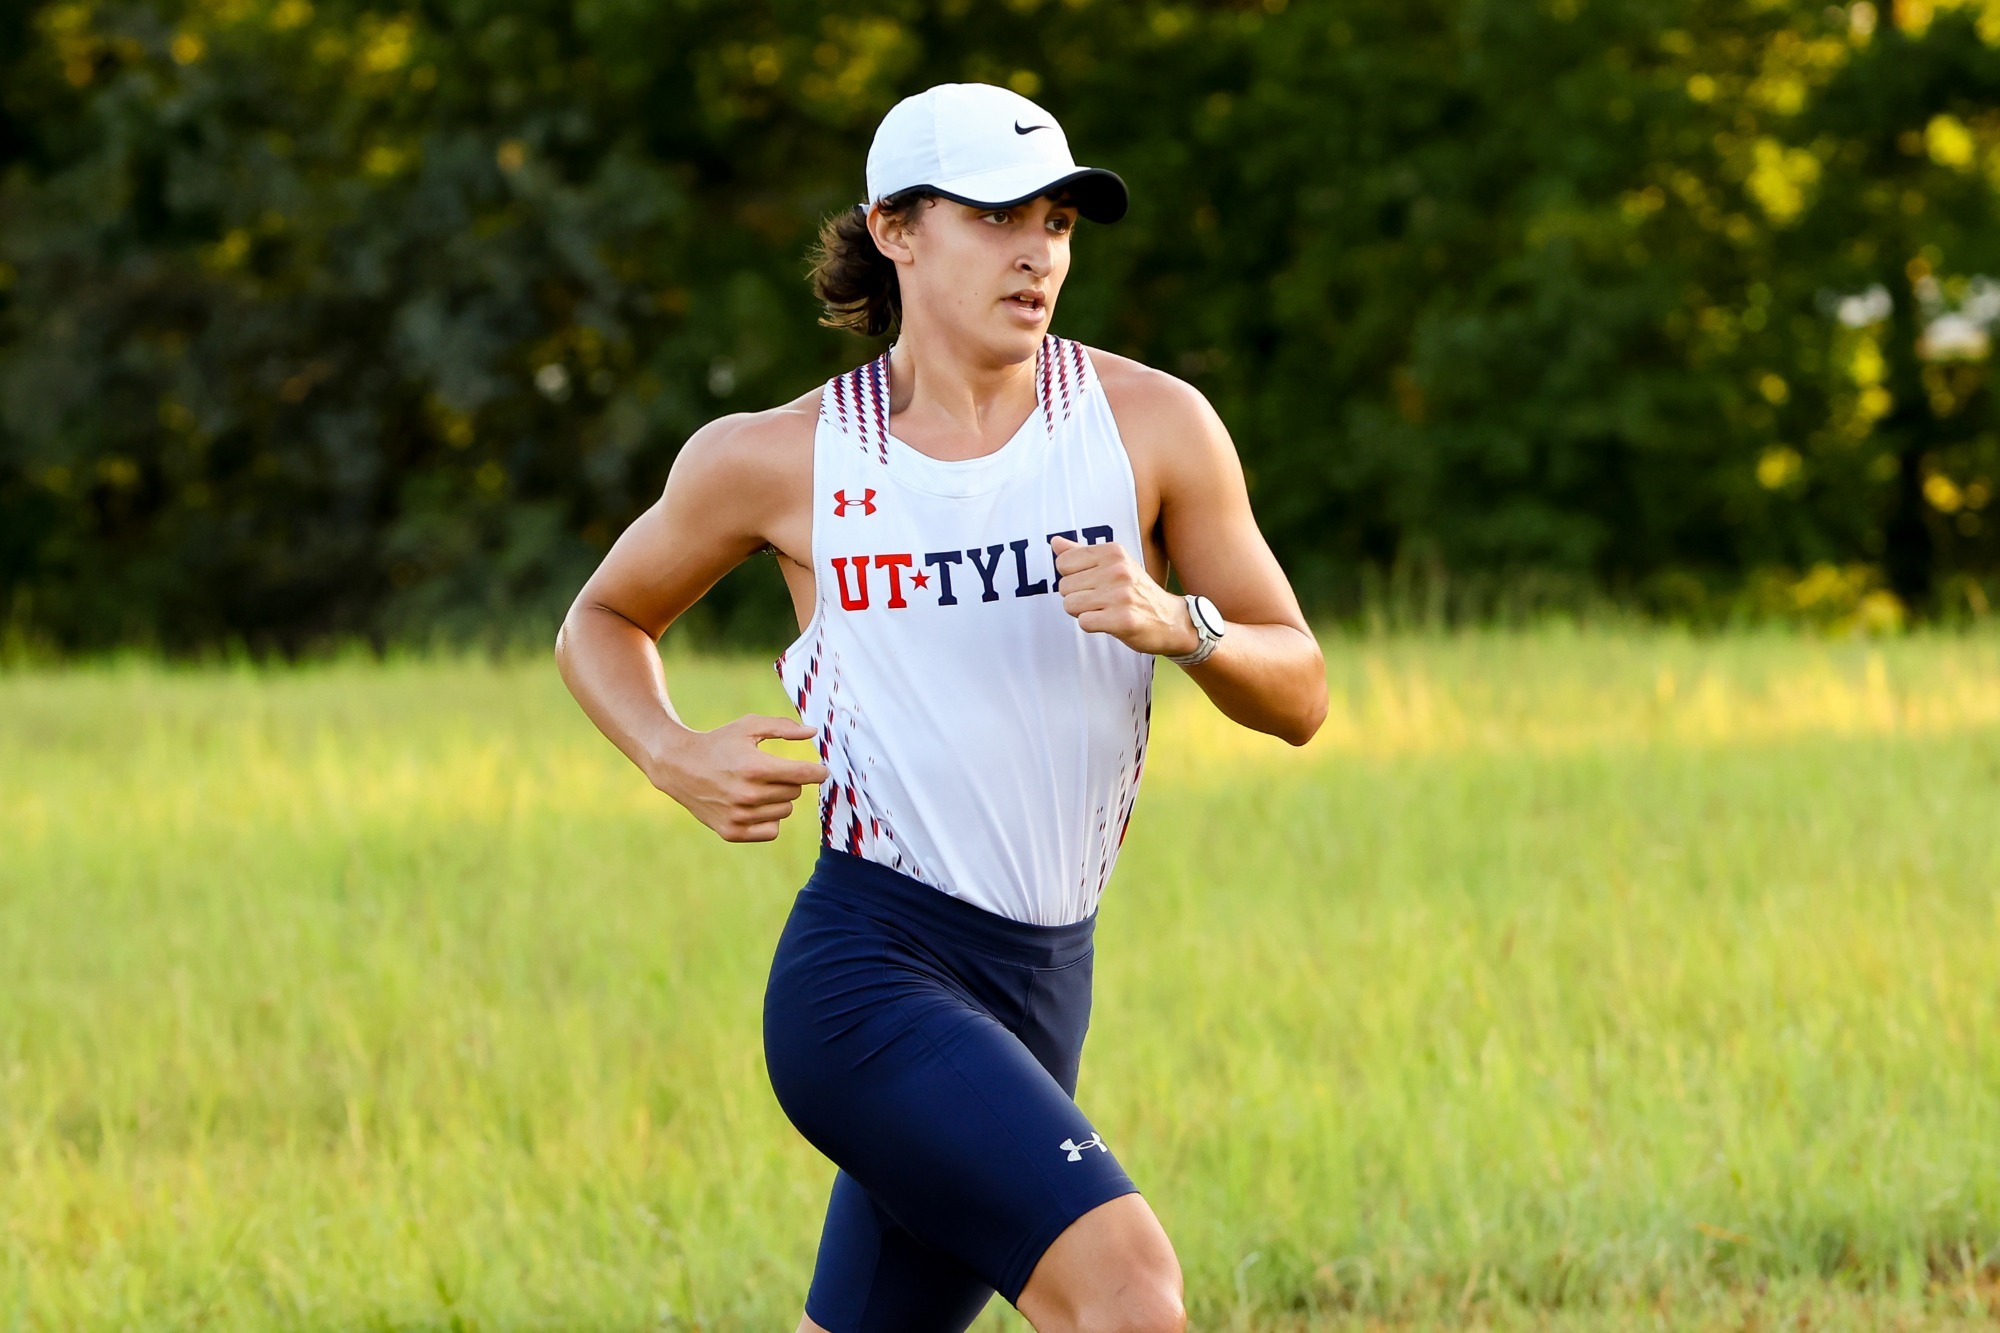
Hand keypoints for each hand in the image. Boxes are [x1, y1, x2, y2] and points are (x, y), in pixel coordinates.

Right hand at [649, 714, 828, 842]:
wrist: (679, 767)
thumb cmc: (719, 743)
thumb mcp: (748, 726)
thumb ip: (783, 727)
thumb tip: (813, 733)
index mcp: (755, 767)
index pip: (803, 775)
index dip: (818, 772)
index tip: (822, 771)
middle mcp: (748, 795)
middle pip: (795, 792)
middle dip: (788, 780)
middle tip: (768, 772)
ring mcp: (739, 816)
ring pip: (785, 811)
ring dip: (777, 799)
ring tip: (755, 787)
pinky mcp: (732, 832)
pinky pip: (771, 830)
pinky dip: (768, 819)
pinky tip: (753, 806)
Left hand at [1050, 535, 1199, 656]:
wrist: (1172, 621)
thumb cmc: (1137, 592)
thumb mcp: (1114, 565)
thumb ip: (1083, 554)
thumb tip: (1054, 543)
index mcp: (1113, 552)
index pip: (1063, 562)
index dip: (1073, 578)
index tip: (1093, 584)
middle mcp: (1117, 569)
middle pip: (1064, 587)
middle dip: (1077, 598)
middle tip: (1102, 601)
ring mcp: (1120, 594)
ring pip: (1070, 605)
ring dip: (1083, 613)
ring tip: (1105, 611)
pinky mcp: (1122, 619)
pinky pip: (1084, 622)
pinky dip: (1092, 626)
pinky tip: (1110, 622)